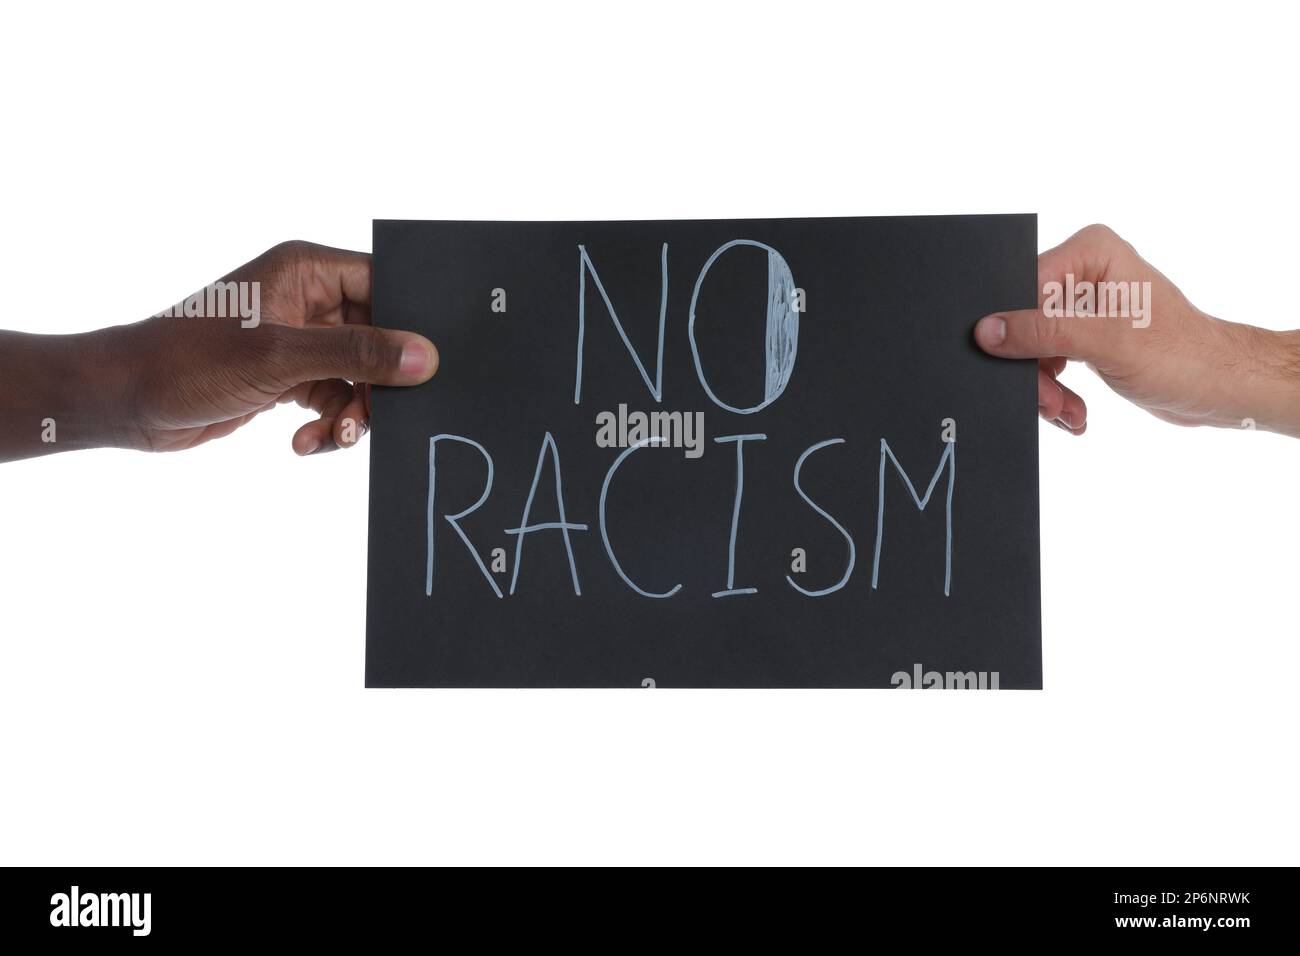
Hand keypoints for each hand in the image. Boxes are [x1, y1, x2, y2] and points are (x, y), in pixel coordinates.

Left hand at [82, 241, 436, 455]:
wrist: (128, 401)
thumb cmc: (189, 360)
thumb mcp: (281, 356)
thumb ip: (357, 353)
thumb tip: (424, 357)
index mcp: (305, 269)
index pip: (383, 283)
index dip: (409, 322)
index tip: (425, 364)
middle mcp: (306, 298)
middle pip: (377, 338)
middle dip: (377, 384)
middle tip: (373, 415)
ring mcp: (297, 339)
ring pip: (357, 375)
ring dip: (352, 412)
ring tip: (334, 436)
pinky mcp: (286, 375)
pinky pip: (332, 398)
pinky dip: (328, 423)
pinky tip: (305, 441)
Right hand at [973, 224, 1299, 436]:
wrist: (1220, 388)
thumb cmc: (1183, 356)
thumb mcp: (1106, 342)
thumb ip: (1044, 331)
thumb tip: (987, 331)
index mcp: (1090, 252)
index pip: (1024, 288)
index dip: (1014, 329)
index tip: (1019, 366)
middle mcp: (1084, 274)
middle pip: (1023, 322)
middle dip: (1032, 369)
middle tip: (1049, 401)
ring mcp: (1082, 307)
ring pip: (1030, 349)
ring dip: (1044, 387)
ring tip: (1066, 411)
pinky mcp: (1084, 336)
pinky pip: (1045, 363)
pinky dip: (1054, 392)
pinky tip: (1073, 409)